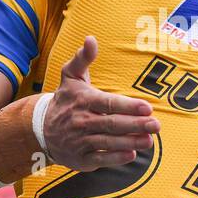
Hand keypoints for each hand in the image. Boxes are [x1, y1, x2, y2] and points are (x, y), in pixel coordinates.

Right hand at [43, 36, 159, 171]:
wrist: (40, 130)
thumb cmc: (65, 100)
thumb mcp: (70, 76)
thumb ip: (82, 58)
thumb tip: (91, 39)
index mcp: (83, 100)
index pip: (108, 104)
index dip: (128, 106)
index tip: (147, 108)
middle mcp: (81, 121)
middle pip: (112, 124)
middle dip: (135, 125)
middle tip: (156, 125)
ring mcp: (80, 141)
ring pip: (108, 143)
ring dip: (130, 143)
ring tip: (149, 141)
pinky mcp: (81, 159)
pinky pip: (100, 159)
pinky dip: (115, 158)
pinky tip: (132, 155)